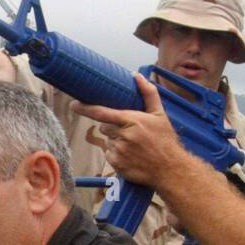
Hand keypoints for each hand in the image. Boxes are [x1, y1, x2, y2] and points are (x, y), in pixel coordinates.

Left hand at [72, 73, 194, 185]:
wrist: (170, 170)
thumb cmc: (165, 141)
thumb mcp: (160, 114)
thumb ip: (148, 93)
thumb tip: (136, 75)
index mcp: (131, 121)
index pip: (102, 113)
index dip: (85, 108)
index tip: (74, 104)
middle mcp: (123, 136)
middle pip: (105, 128)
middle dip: (114, 128)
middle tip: (132, 134)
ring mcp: (118, 151)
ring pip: (108, 141)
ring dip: (116, 142)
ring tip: (134, 147)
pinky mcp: (116, 164)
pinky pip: (109, 155)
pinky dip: (117, 155)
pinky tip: (131, 156)